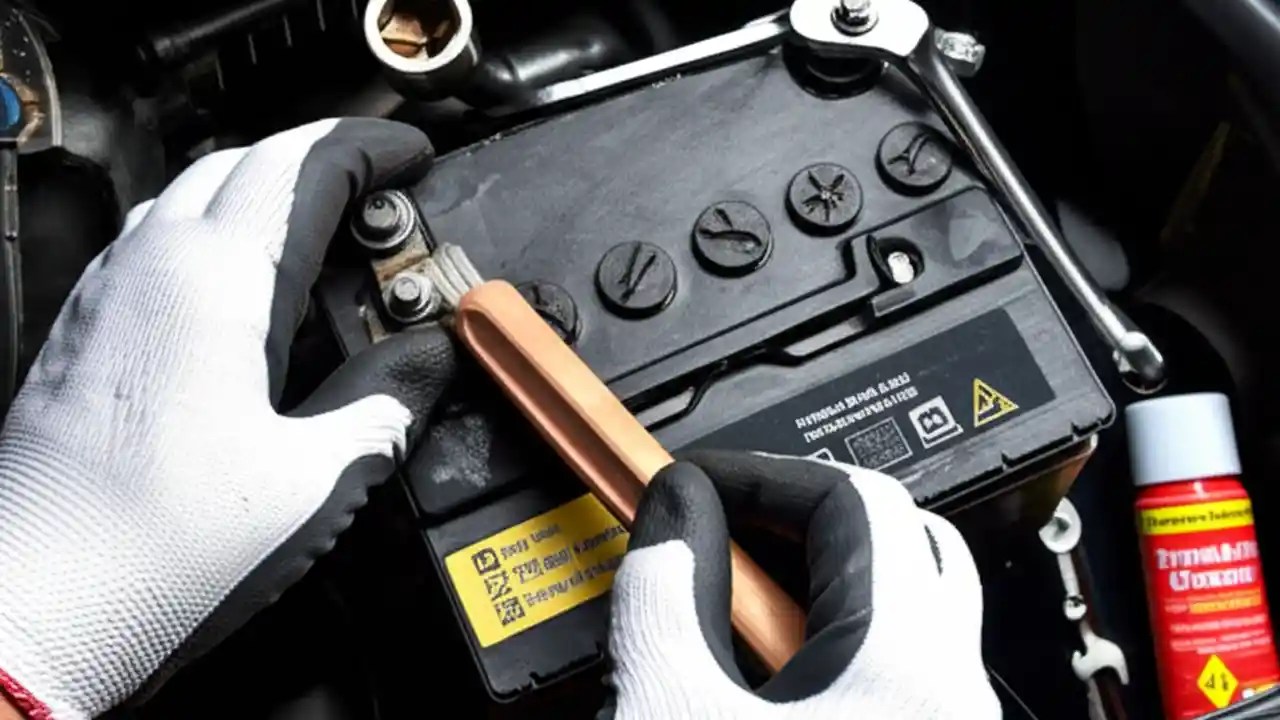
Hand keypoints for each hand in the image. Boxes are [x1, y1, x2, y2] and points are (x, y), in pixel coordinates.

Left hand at [0, 119, 453, 718]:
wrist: (33, 615)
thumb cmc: (155, 552)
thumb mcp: (316, 478)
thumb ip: (387, 399)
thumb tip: (430, 357)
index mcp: (214, 278)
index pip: (308, 165)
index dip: (374, 150)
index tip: (415, 159)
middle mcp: (149, 266)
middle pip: (245, 160)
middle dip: (322, 161)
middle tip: (380, 197)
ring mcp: (105, 296)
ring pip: (192, 194)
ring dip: (265, 194)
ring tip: (321, 241)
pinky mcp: (82, 336)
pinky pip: (153, 245)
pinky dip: (215, 239)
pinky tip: (245, 301)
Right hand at [606, 450, 1000, 718]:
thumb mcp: (664, 707)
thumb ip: (664, 591)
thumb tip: (677, 508)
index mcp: (907, 669)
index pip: (853, 500)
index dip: (759, 474)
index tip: (694, 484)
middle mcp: (951, 700)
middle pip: (900, 545)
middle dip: (799, 525)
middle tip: (722, 536)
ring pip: (898, 617)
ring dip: (811, 592)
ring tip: (726, 617)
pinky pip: (889, 678)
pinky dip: (823, 653)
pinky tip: (750, 688)